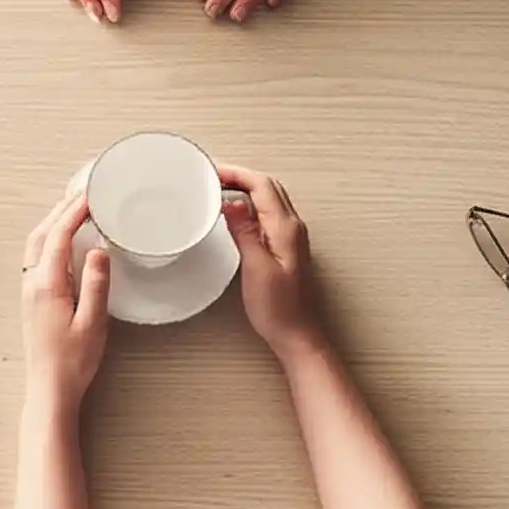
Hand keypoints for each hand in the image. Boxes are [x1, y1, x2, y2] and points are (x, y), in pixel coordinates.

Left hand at [21, 192, 110, 409]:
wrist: (49, 389)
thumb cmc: (72, 362)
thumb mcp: (93, 323)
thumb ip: (96, 284)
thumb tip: (99, 251)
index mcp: (48, 284)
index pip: (59, 236)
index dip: (74, 211)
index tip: (90, 194)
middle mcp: (33, 283)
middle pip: (43, 233)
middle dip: (62, 209)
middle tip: (84, 192)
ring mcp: (29, 290)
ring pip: (37, 243)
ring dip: (53, 221)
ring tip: (74, 208)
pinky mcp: (32, 298)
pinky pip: (37, 256)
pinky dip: (50, 237)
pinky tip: (63, 240)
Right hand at [219, 165, 324, 360]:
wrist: (297, 335)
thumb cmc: (279, 309)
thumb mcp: (256, 267)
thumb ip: (245, 231)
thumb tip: (232, 203)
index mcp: (285, 228)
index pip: (261, 185)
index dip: (236, 174)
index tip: (212, 173)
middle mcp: (292, 228)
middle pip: (267, 186)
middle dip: (239, 176)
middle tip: (211, 178)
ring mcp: (290, 237)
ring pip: (268, 198)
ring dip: (244, 189)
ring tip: (217, 190)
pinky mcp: (285, 247)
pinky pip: (267, 214)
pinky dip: (249, 205)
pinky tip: (234, 214)